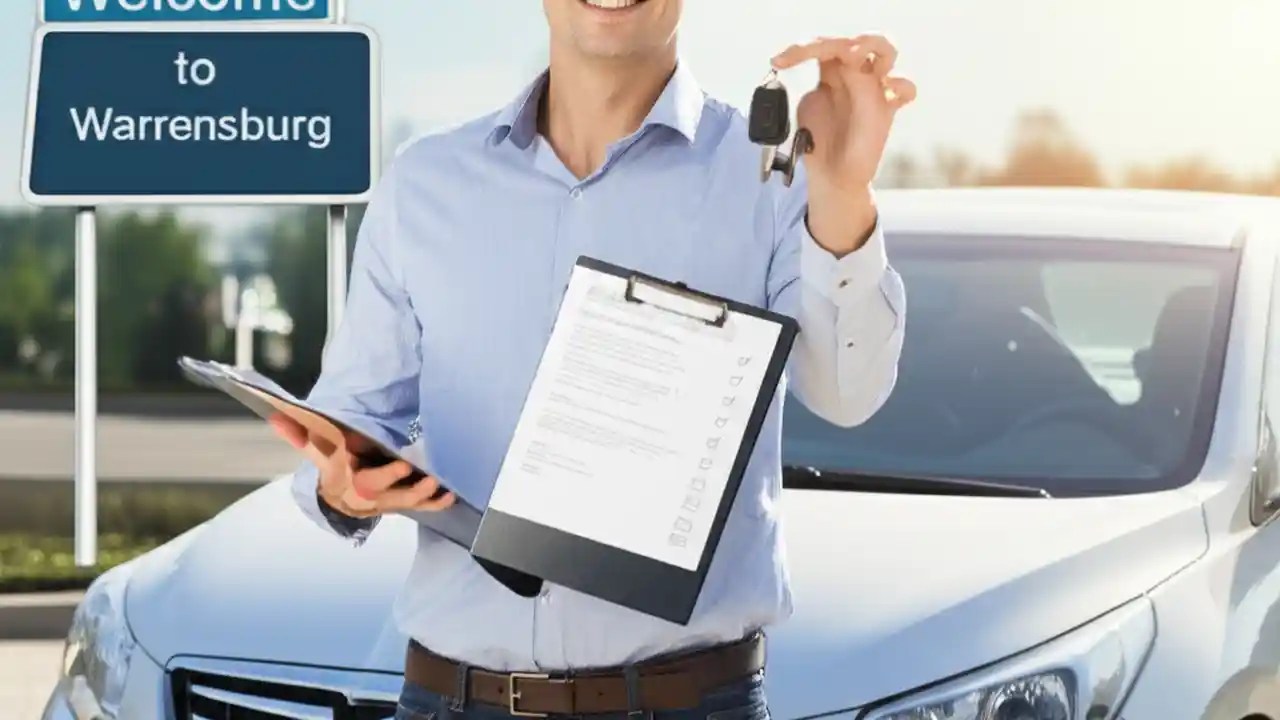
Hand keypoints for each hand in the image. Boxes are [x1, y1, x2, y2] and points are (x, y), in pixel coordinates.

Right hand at [268, 412, 455, 518]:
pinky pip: (418, 508)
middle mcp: (362, 495)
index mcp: (341, 480)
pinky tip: (449, 496)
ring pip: (401, 502)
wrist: (338, 499)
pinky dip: (434, 504)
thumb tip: (275, 416)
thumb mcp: (317, 450)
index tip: (381, 457)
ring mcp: (382, 503)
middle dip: (395, 481)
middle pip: (378, 491)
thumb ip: (301, 433)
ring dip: (419, 494)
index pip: (348, 473)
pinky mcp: (398, 505)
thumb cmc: (332, 466)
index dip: (364, 468)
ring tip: (436, 483)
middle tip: (412, 469)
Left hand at [771, 34, 916, 253]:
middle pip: (856, 38)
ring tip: (853, 56)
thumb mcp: (805, 108)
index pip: (821, 46)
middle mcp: (855, 75)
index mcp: (832, 71)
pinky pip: (905, 89)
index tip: (778, 62)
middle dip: (838, 40)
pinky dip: (900, 85)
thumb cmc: (818, 141)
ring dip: (871, 45)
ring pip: (886, 50)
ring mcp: (874, 89)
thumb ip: (802, 86)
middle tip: (820, 51)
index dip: (800, 49)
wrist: (832, 175)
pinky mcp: (886, 110)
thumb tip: (785, 73)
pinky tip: (887, 91)